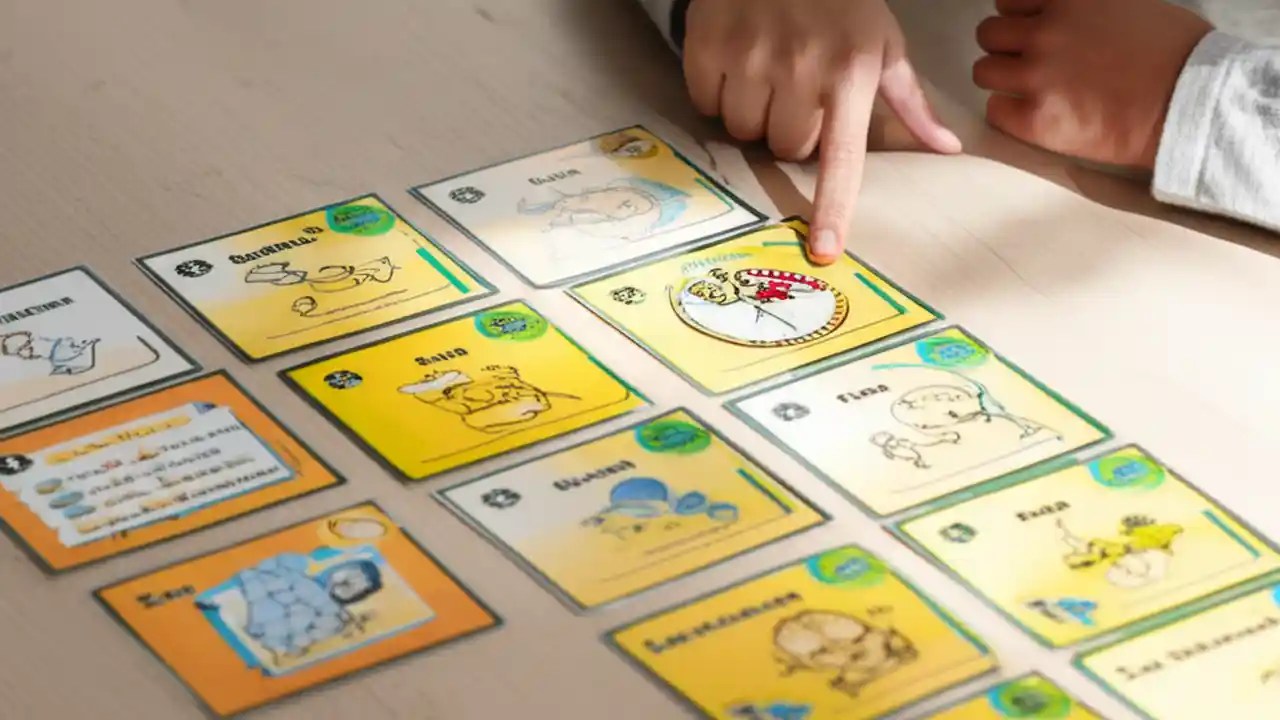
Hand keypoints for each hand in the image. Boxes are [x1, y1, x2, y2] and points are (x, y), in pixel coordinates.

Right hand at [683, 0, 961, 263]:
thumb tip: (947, 147)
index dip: (832, 208)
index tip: (825, 250)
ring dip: (753, 113)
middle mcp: (800, 68)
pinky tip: (736, 59)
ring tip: (766, 71)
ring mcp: (749, 57)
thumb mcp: (882, 41)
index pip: (842, 159)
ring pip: (743, 130)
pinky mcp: (709, 45)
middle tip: (798, 91)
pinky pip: (706, 103)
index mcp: (851, 73)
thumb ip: (910, 101)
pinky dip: (717, 90)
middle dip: (792, 130)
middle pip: (786, 148)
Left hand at [974, 0, 1212, 168]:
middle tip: (1029, 65)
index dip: (1018, 19)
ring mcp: (1037, 75)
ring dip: (1002, 80)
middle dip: (1005, 48)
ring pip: (983, 72)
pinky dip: (1008, 114)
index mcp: (1068, 0)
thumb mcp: (1129, 3)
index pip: (1009, 1)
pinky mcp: (1036, 118)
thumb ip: (1085, 7)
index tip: (1030, 32)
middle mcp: (1046, 31)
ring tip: (1031, 91)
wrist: (1192, 103)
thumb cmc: (1177, 53)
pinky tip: (1035, 115)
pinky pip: (995, 111)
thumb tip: (1065, 16)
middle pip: (989, 34)